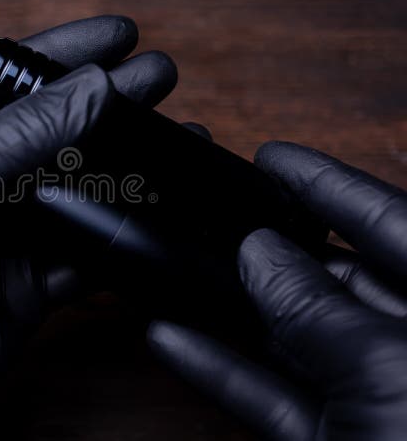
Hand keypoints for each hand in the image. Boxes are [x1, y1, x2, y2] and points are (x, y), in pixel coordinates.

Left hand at [0, 16, 177, 439]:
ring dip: (127, 174)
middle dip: (109, 107)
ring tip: (181, 146)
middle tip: (162, 80)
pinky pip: (83, 260)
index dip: (62, 55)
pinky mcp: (22, 293)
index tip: (119, 36)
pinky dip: (120, 245)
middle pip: (53, 135)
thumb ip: (9, 144)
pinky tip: (153, 225)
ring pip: (78, 196)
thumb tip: (90, 90)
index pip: (5, 81)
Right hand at [147, 141, 406, 439]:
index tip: (274, 158)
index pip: (391, 224)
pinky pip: (270, 398)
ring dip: (233, 309)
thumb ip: (317, 306)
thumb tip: (259, 253)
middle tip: (222, 218)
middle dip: (274, 248)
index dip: (331, 184)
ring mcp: (372, 399)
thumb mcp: (385, 366)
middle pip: (335, 280)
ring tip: (184, 270)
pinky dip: (220, 371)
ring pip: (295, 339)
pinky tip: (171, 339)